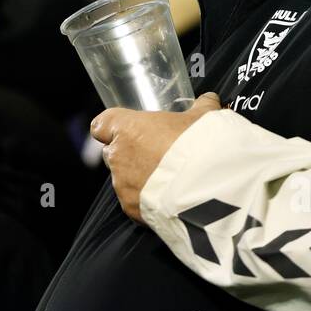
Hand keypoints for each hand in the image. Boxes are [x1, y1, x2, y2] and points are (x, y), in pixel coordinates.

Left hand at [91, 93, 222, 222]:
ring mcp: (123, 185)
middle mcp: (119, 156)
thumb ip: (202, 106)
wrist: (208, 187)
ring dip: (140, 178)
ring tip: (169, 179)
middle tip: (157, 154)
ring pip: (123, 179)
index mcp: (128, 128)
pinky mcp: (133, 209)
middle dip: (130, 154)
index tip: (122, 129)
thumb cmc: (200, 146)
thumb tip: (209, 101)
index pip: (102, 124)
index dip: (111, 127)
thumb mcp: (206, 117)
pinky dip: (148, 200)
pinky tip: (170, 197)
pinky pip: (135, 202)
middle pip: (113, 153)